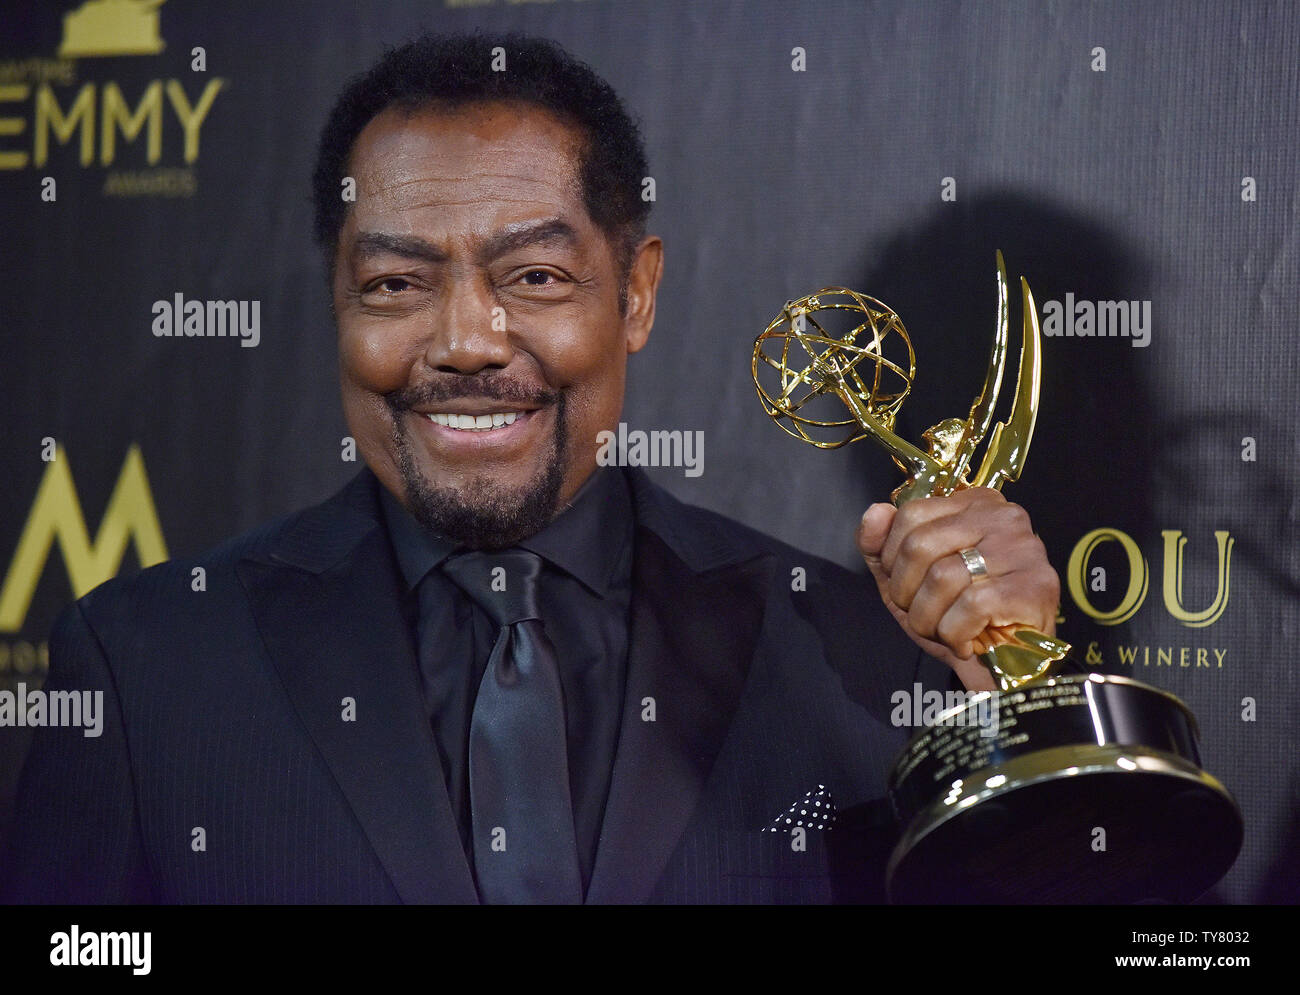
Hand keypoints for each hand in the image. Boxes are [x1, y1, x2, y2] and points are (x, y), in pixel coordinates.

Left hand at [856, 488, 1059, 691]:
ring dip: (929, 619)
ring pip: (943, 577)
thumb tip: (875, 512)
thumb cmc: (954, 617)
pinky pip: (972, 605)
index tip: (907, 585)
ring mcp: (1025, 549)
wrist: (999, 669)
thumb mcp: (903, 579)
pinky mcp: (1036, 585)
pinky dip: (956, 634)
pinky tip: (966, 642)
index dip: (893, 558)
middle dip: (907, 592)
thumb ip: (879, 544)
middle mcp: (1003, 516)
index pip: (911, 513)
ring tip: (944, 631)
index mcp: (973, 504)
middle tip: (923, 615)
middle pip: (921, 544)